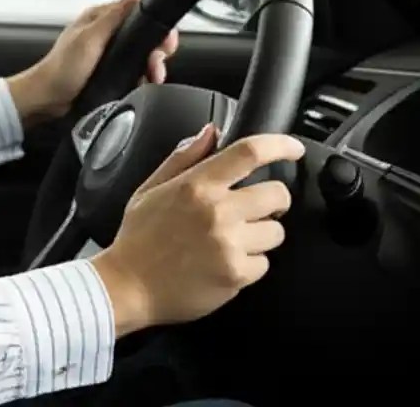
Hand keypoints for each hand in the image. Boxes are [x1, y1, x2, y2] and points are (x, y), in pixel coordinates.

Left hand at [7, 0, 177, 125]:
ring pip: (141, 54)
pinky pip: (134, 69)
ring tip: (152, 76)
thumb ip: (114, 15)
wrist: (48, 99)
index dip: (155, 26)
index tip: (164, 42)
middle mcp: (105, 32)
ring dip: (151, 66)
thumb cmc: (62, 69)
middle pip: (144, 35)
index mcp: (100, 18)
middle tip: (156, 64)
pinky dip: (142, 76)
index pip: (137, 13)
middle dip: (156, 50)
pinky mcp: (110, 70)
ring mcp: (108, 52)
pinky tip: (144, 82)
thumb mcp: (90, 38)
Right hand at [89, 124, 302, 336]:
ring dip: (261, 235)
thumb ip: (183, 158)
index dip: (280, 145)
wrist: (127, 287)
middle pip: (277, 194)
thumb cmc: (138, 239)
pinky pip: (264, 263)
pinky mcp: (236, 274)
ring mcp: (229, 244)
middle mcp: (216, 211)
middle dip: (273, 201)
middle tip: (256, 209)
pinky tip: (223, 264)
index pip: (249, 153)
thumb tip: (211, 132)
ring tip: (232, 241)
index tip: (292, 148)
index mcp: (196, 186)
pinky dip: (249, 264)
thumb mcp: (150, 189)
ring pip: (276, 232)